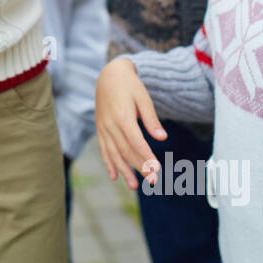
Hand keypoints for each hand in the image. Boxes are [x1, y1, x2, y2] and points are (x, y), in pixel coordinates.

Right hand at [94, 58, 166, 189]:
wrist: (109, 75)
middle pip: (126, 151)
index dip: (146, 157)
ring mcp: (103, 128)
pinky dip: (109, 164)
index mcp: (123, 117)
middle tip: (152, 182)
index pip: (136, 142)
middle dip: (140, 168)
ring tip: (135, 186)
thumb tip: (162, 138)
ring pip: (114, 154)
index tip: (156, 170)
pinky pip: (104, 150)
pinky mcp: (100, 129)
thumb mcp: (143, 98)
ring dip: (124, 171)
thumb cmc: (130, 85)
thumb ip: (151, 119)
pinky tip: (114, 176)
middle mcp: (110, 125)